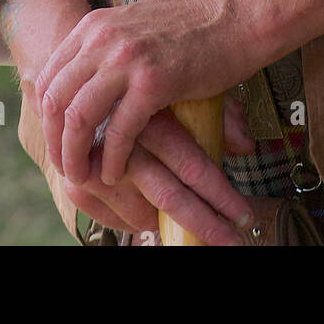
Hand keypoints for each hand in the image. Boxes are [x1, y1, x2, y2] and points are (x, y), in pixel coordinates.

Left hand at [35, 0, 249, 185]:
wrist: (237, 18)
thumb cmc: (193, 27)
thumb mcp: (136, 26)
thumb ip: (108, 48)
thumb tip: (85, 84)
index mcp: (95, 25)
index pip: (48, 76)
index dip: (46, 117)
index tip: (57, 140)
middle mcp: (103, 38)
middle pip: (54, 100)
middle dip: (55, 141)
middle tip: (67, 166)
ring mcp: (126, 59)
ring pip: (78, 118)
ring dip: (75, 156)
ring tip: (84, 176)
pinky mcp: (153, 82)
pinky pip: (119, 131)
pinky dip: (113, 159)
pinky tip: (116, 173)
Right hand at [65, 93, 257, 244]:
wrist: (76, 83)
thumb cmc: (138, 85)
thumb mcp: (180, 88)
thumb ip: (217, 113)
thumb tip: (246, 145)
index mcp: (149, 114)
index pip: (191, 165)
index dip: (220, 195)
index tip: (243, 215)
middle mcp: (121, 143)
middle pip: (170, 197)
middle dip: (205, 224)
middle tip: (232, 240)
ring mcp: (96, 167)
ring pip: (143, 215)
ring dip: (169, 224)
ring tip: (191, 219)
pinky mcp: (77, 184)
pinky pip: (116, 221)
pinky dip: (136, 220)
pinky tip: (150, 213)